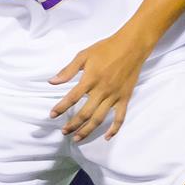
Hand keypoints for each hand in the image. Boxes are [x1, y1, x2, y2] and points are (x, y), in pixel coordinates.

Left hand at [49, 26, 154, 141]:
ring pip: (99, 119)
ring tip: (77, 138)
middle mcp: (102, 90)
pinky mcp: (125, 98)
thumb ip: (68, 70)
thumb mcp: (84, 55)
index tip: (52, 115)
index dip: (61, 108)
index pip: (72, 98)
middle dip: (73, 125)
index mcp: (90, 79)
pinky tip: (106, 137)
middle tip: (64, 132)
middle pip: (85, 113)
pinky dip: (114, 129)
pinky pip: (120, 117)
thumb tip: (52, 81)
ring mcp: (114, 96)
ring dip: (87, 130)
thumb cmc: (106, 49)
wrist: (131, 46)